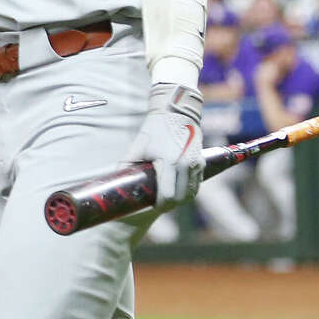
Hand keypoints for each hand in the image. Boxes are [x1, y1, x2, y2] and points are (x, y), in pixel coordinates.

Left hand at [125, 83, 203, 210]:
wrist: (177, 112)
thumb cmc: (155, 128)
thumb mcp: (138, 145)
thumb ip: (127, 163)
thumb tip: (116, 177)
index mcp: (170, 162)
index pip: (168, 195)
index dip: (160, 205)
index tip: (152, 206)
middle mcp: (186, 165)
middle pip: (181, 198)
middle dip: (169, 205)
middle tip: (157, 205)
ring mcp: (196, 164)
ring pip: (191, 193)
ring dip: (180, 200)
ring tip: (167, 200)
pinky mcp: (202, 162)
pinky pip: (197, 184)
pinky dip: (188, 191)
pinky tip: (178, 191)